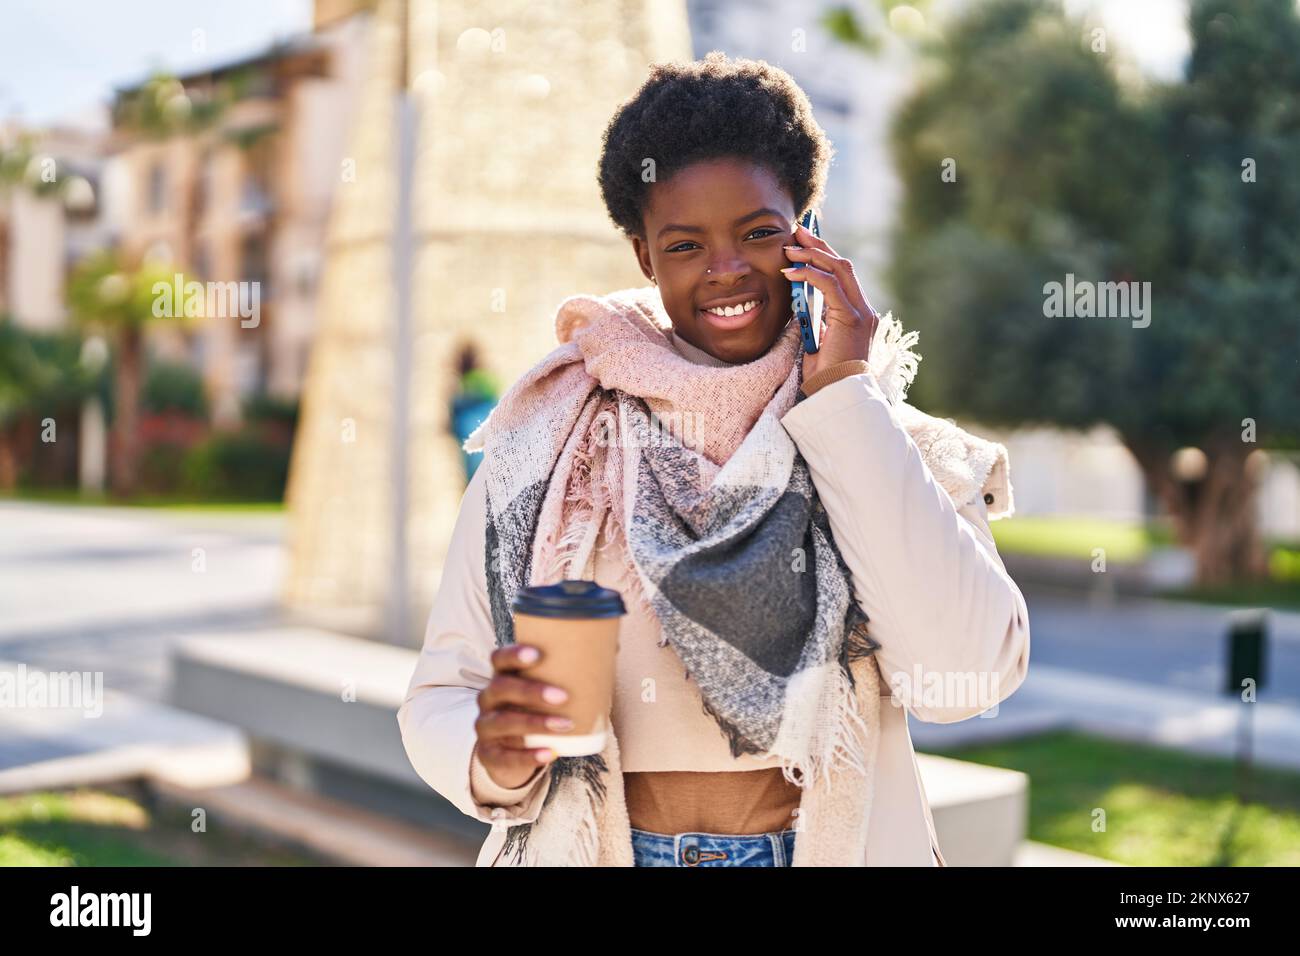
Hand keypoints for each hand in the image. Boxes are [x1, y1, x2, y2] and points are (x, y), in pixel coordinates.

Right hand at [474, 643, 571, 788]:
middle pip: (501, 688)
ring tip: (566, 725)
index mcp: (502, 676)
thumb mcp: (544, 690)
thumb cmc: (534, 709)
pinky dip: (528, 756)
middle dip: (532, 691)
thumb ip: (571, 670)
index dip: (514, 654)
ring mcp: (485, 726)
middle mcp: (488, 698)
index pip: (499, 658)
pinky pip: (505, 756)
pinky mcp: (488, 754)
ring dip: (536, 723)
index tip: (538, 654)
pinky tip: (551, 754)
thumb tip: (613, 646)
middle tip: (563, 696)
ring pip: (504, 722)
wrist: (510, 751)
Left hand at [781, 220, 879, 382]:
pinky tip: (791, 272)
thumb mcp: (818, 340)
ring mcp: (861, 312)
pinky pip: (830, 286)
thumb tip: (799, 300)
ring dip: (812, 256)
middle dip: (818, 246)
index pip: (842, 275)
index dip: (823, 256)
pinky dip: (809, 275)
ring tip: (789, 249)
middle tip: (796, 233)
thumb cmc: (824, 374)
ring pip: (839, 269)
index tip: (803, 243)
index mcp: (858, 313)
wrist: (834, 394)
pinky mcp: (851, 318)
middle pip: (843, 265)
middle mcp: (864, 309)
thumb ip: (815, 319)